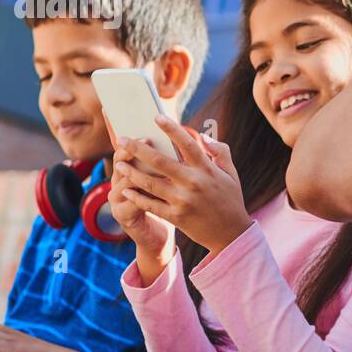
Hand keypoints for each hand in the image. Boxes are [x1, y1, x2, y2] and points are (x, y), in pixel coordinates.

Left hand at [113, 117, 251, 254]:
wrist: (231, 234)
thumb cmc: (231, 200)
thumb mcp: (231, 174)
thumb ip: (220, 152)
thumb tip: (203, 136)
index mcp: (207, 170)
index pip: (187, 144)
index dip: (172, 129)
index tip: (157, 117)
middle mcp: (193, 183)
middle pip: (159, 161)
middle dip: (137, 148)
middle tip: (122, 139)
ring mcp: (183, 201)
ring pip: (150, 183)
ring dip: (131, 172)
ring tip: (119, 163)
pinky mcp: (176, 217)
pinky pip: (151, 204)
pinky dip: (136, 196)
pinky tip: (126, 188)